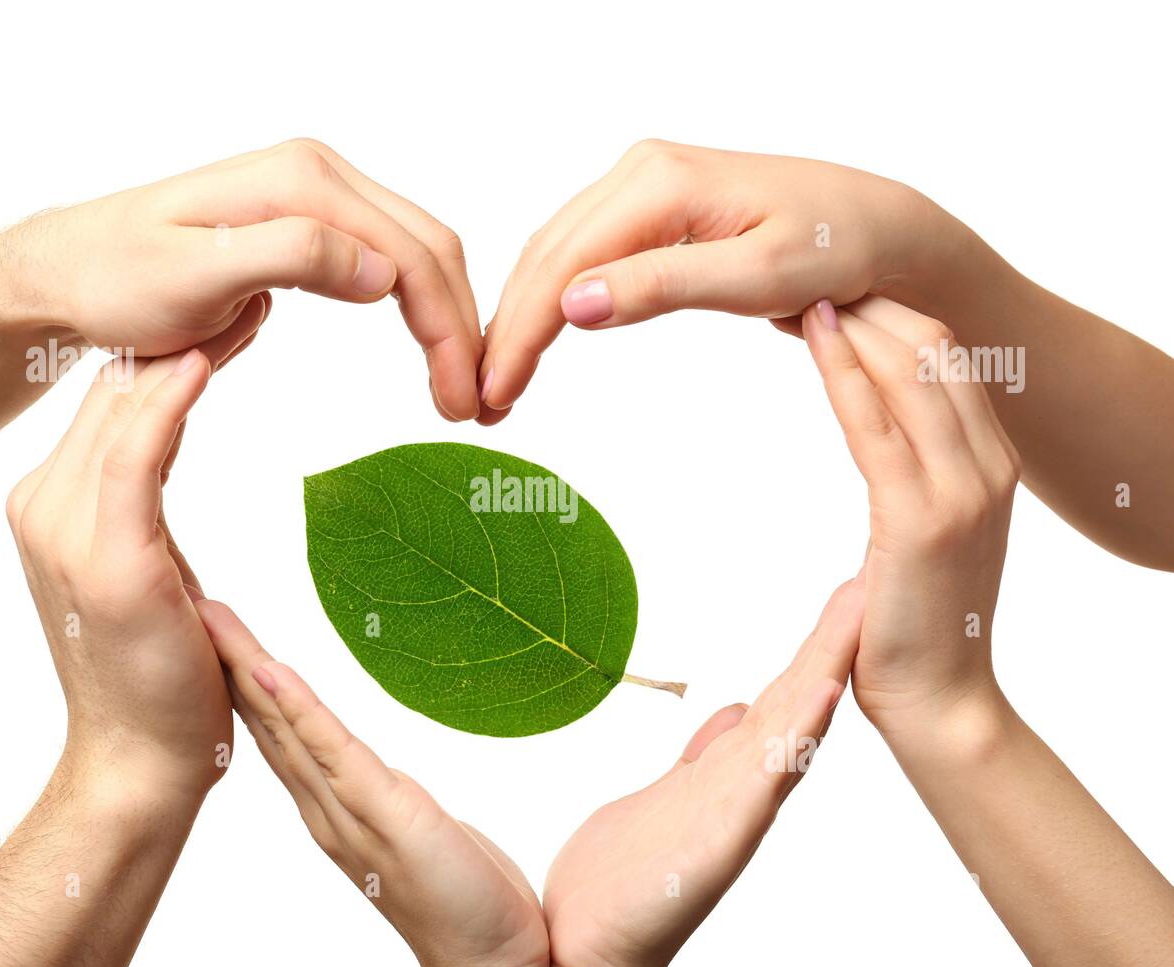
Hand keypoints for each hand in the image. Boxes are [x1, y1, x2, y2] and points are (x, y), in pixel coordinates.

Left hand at [0, 139, 482, 419]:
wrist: (70, 271)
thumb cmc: (118, 279)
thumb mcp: (197, 274)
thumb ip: (292, 257)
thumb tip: (384, 273)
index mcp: (302, 182)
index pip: (410, 254)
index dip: (448, 329)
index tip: (460, 400)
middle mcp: (319, 176)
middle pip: (429, 247)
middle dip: (462, 328)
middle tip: (472, 406)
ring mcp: (316, 198)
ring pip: (416, 254)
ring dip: (448, 320)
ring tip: (457, 388)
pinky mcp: (309, 225)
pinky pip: (387, 262)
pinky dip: (419, 309)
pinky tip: (428, 349)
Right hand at [5, 309, 263, 799]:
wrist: (141, 761)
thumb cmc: (160, 670)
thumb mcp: (146, 567)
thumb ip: (138, 502)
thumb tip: (155, 444)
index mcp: (56, 503)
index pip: (115, 401)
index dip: (172, 345)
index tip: (233, 300)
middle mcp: (46, 503)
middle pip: (119, 392)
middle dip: (186, 330)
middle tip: (251, 274)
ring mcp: (66, 528)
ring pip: (125, 409)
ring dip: (187, 346)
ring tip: (248, 293)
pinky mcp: (106, 557)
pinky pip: (134, 457)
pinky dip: (167, 402)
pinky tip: (202, 355)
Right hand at [195, 600, 550, 966]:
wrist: (491, 961)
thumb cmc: (461, 895)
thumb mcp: (410, 826)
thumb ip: (377, 796)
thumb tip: (362, 768)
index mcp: (334, 807)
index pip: (279, 732)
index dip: (244, 679)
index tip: (215, 630)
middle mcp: (327, 810)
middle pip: (267, 724)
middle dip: (227, 664)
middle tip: (187, 605)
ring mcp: (351, 813)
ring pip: (287, 730)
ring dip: (248, 672)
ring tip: (211, 620)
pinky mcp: (387, 814)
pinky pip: (334, 754)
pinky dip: (299, 711)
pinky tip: (271, 674)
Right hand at [479, 140, 939, 415]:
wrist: (879, 227)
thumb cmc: (836, 249)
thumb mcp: (757, 278)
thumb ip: (664, 284)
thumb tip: (572, 305)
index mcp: (659, 183)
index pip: (563, 266)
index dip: (520, 335)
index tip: (491, 393)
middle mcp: (641, 172)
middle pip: (546, 257)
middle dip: (508, 331)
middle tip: (480, 401)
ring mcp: (644, 186)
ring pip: (555, 255)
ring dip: (523, 318)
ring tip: (499, 381)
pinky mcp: (652, 208)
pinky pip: (583, 253)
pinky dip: (553, 300)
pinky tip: (537, 339)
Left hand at [544, 575, 864, 966]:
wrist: (592, 945)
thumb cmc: (625, 878)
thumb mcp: (669, 795)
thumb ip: (705, 757)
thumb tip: (730, 715)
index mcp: (729, 772)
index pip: (781, 695)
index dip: (817, 643)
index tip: (849, 590)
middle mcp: (743, 786)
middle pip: (796, 698)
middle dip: (834, 637)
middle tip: (873, 574)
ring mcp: (737, 809)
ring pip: (792, 724)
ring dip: (826, 665)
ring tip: (861, 609)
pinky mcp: (720, 838)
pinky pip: (765, 775)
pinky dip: (796, 732)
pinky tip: (822, 691)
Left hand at [800, 296, 1019, 742]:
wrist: (941, 704)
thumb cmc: (915, 623)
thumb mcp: (925, 532)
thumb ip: (912, 476)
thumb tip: (877, 438)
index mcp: (990, 462)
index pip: (947, 356)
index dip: (890, 310)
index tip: (833, 281)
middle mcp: (988, 463)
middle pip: (935, 345)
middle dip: (871, 297)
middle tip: (807, 263)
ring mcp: (962, 489)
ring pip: (913, 370)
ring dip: (854, 318)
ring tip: (799, 280)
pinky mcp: (919, 519)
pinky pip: (877, 424)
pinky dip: (842, 369)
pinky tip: (812, 332)